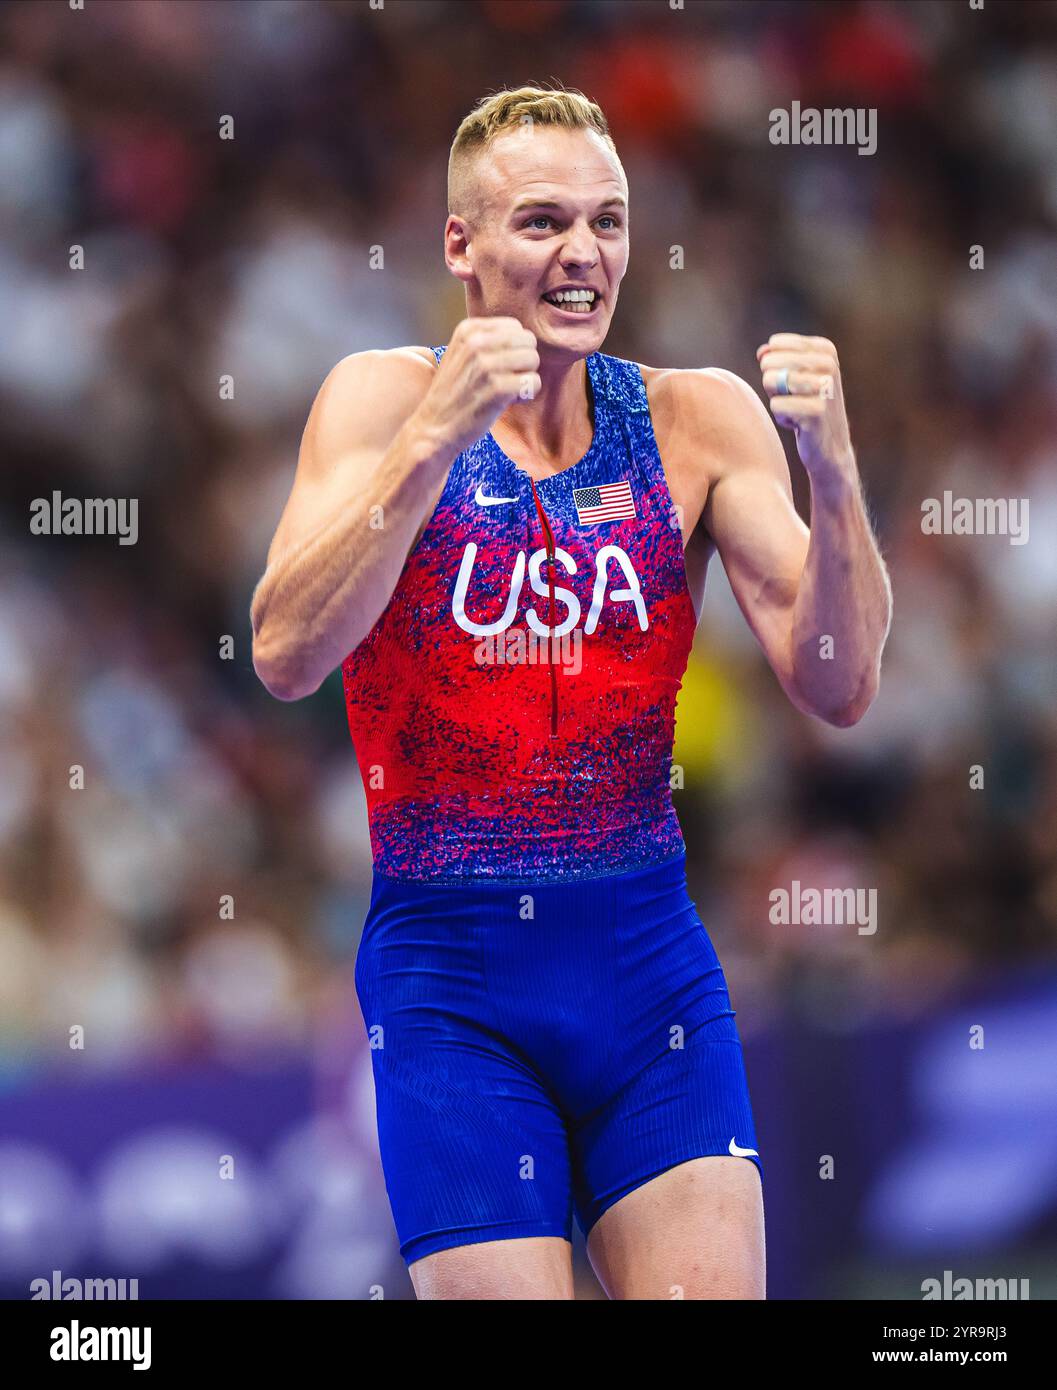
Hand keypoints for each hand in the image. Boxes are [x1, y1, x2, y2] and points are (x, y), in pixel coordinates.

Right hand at [415, 316, 540, 458]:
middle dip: (523, 362)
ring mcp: (486, 365)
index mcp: (468, 330)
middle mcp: (476, 342)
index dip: (513, 349)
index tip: (497, 367)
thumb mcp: (461, 354)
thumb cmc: (453, 395)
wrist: (434, 428)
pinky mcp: (497, 388)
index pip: (515, 327)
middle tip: (505, 380)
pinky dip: (525, 395)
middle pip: (527, 341)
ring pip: (533, 359)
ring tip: (505, 391)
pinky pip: (533, 382)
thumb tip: (525, 337)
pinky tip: (507, 402)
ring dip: (525, 378)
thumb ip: (488, 341)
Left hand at [757, 333, 854, 479]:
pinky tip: (798, 424)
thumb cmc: (806, 407)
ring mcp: (825, 386)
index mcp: (825, 350)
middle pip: (769, 363)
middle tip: (792, 399)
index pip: (775, 344)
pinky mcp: (816, 410)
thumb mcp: (793, 377)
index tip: (792, 382)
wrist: (830, 446)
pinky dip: (781, 418)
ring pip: (770, 381)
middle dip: (772, 385)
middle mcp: (828, 364)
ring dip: (777, 400)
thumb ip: (774, 358)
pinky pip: (776, 405)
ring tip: (795, 410)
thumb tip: (761, 352)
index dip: (773, 366)